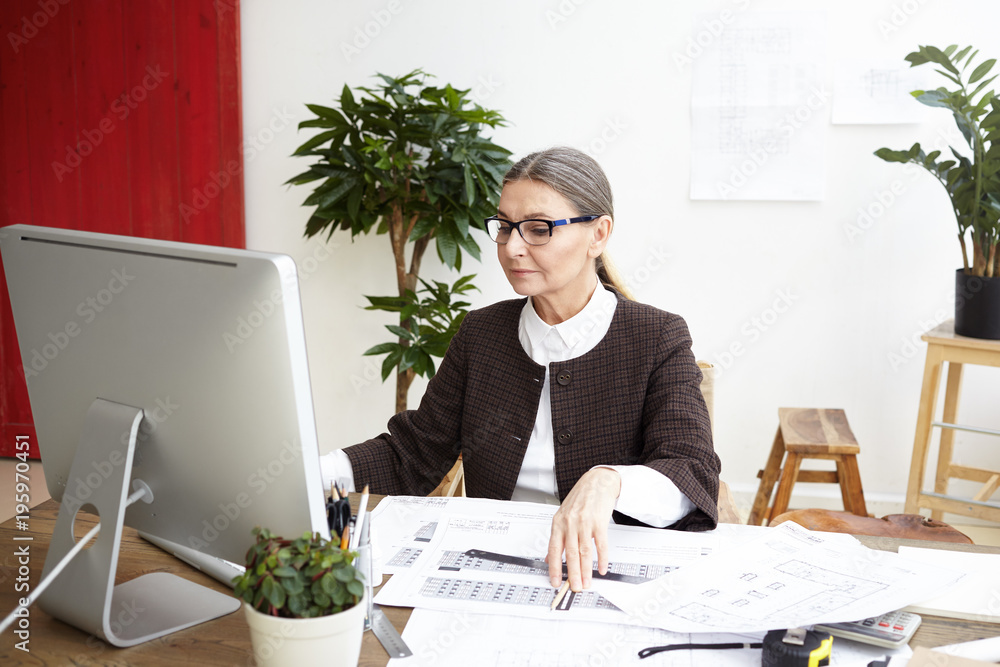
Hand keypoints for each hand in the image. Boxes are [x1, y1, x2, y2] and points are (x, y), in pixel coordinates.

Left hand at [547, 467, 620, 591]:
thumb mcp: (563, 515)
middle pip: (570, 554)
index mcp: (558, 523)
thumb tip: (549, 558)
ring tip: (587, 583)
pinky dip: (602, 559)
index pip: (554, 550)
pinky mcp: (599, 522)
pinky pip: (600, 545)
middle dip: (572, 574)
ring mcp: (584, 522)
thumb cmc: (580, 498)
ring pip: (584, 552)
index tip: (555, 581)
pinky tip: (601, 568)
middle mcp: (570, 523)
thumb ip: (557, 537)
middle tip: (575, 587)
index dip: (554, 568)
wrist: (597, 482)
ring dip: (586, 570)